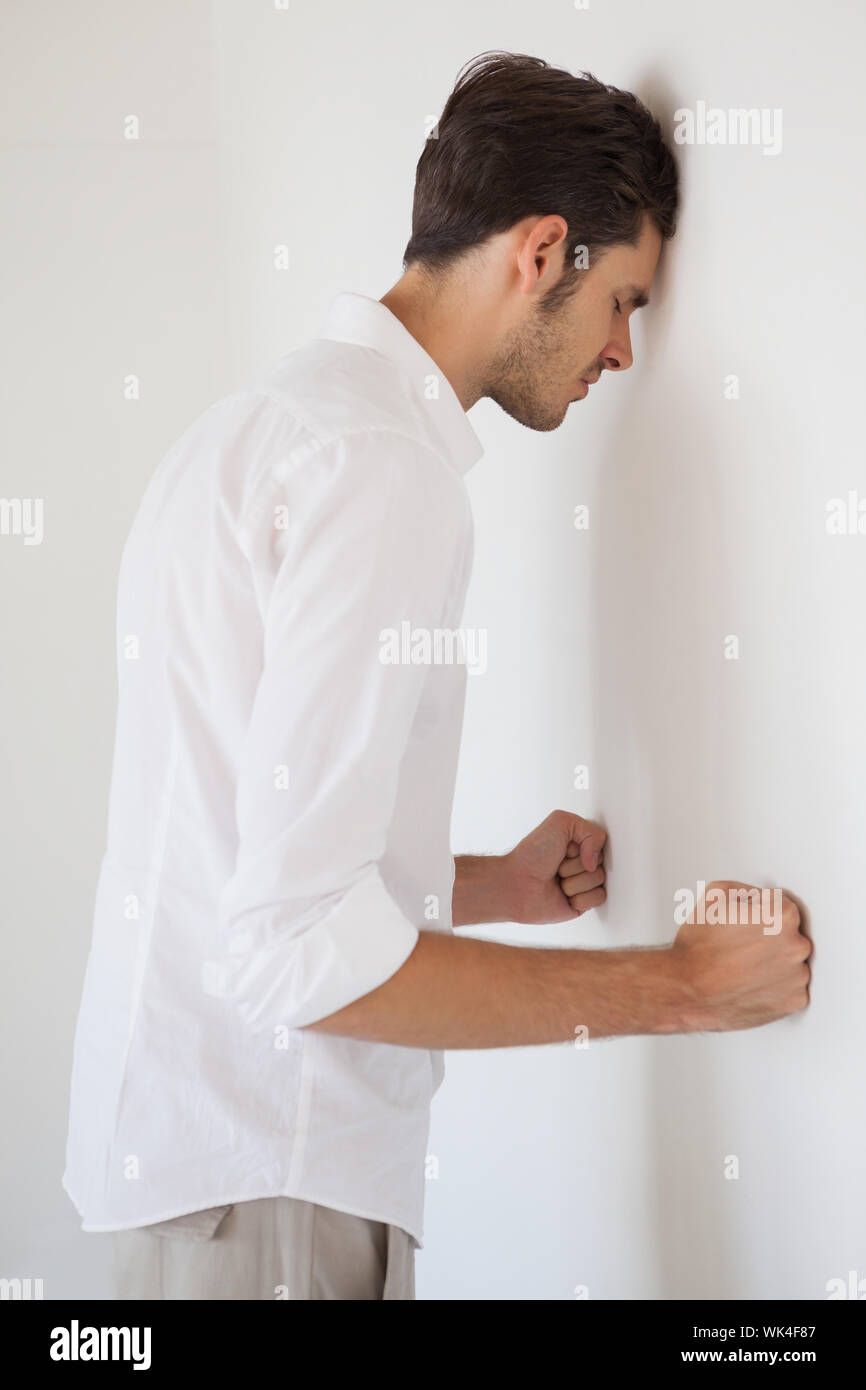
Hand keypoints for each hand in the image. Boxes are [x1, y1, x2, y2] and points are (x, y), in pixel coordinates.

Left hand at [506, 809, 606, 924]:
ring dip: (575, 881)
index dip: (582, 847)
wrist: (516, 883)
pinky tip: (564, 896)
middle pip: (601, 864)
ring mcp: (582, 884)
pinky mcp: (581, 904)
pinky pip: (598, 899)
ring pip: (599, 881)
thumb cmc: (531, 854)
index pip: (600, 844)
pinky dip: (580, 897)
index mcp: (578, 845)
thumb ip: (589, 830)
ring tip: (557, 881)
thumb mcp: (560, 822)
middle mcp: (581, 864)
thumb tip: (595, 859)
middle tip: (557, 866)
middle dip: (576, 865)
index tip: (564, 848)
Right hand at [670, 879, 811, 1030]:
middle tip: (741, 946)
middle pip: (791, 935)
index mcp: (782, 917)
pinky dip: (775, 987)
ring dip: (774, 963)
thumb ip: (744, 889)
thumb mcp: (713, 896)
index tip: (746, 923)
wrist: (686, 992)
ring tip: (743, 967)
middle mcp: (796, 947)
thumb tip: (756, 897)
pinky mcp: (793, 1002)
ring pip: (791, 963)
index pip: (783, 905)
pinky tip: (751, 983)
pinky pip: (791, 989)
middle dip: (770, 938)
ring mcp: (798, 977)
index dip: (760, 911)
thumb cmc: (697, 950)